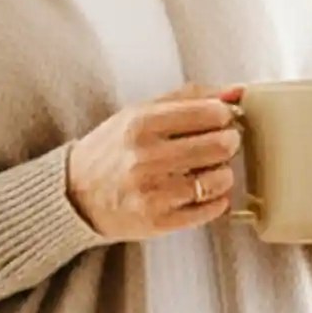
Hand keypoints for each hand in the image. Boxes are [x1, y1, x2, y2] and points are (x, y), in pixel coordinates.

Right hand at [67, 84, 243, 241]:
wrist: (75, 195)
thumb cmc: (112, 150)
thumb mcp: (139, 113)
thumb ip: (188, 98)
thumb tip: (236, 91)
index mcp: (141, 123)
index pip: (211, 113)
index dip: (224, 116)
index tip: (220, 121)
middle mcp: (146, 157)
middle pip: (220, 145)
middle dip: (229, 143)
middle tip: (221, 144)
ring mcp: (152, 192)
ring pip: (219, 180)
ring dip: (223, 174)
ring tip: (209, 170)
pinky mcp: (158, 221)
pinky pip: (209, 209)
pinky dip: (216, 200)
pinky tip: (203, 193)